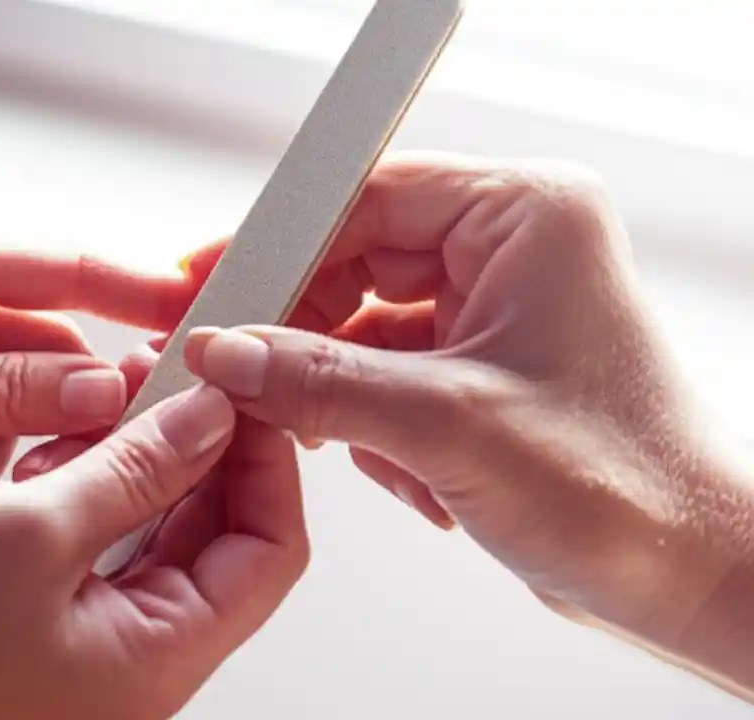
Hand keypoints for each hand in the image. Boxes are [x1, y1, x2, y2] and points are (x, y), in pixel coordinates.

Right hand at [0, 387, 306, 719]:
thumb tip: (211, 419)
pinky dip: (58, 477)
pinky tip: (38, 432)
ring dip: (121, 453)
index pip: (265, 552)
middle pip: (200, 535)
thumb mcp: (29, 531)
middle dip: (191, 445)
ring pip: (128, 527)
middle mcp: (114, 658)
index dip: (263, 460)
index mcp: (148, 664)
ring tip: (110, 384)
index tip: (241, 385)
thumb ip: (136, 469)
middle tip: (176, 368)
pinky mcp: (4, 604)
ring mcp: (58, 634)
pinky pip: (61, 532)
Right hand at [177, 153, 753, 691]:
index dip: (281, 244)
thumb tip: (229, 354)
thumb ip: (319, 381)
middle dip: (305, 333)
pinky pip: (384, 373)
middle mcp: (512, 250)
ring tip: (358, 444)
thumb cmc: (626, 490)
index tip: (214, 285)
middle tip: (243, 375)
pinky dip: (374, 426)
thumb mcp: (447, 424)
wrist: (689, 578)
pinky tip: (413, 473)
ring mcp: (495, 310)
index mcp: (527, 216)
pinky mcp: (480, 367)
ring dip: (342, 393)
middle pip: (356, 262)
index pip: (368, 198)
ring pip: (362, 326)